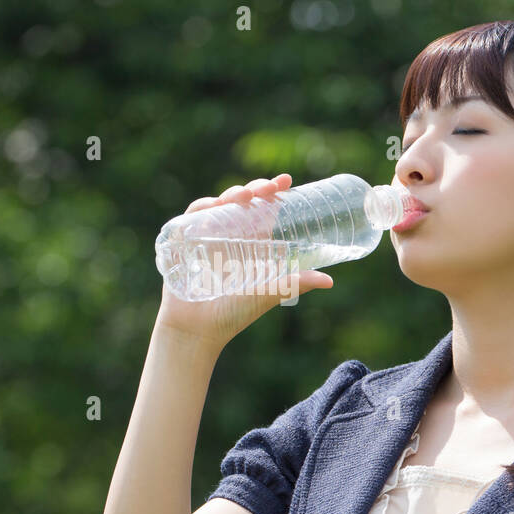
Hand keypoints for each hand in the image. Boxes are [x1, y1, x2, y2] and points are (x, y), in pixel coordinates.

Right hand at [154, 173, 334, 350]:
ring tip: (244, 196)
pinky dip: (201, 207)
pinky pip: (191, 217)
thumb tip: (329, 281)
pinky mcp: (184, 242)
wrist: (196, 332)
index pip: (264, 210)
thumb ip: (295, 284)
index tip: (287, 181)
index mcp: (252, 245)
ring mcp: (207, 237)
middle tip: (267, 188)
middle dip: (256, 188)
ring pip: (220, 204)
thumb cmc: (233, 315)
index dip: (274, 192)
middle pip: (243, 201)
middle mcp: (230, 237)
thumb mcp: (268, 294)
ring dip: (232, 194)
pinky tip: (213, 205)